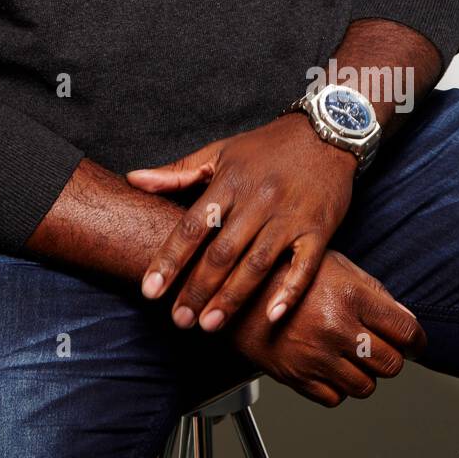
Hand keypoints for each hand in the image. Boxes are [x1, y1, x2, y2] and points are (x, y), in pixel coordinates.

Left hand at [126, 114, 356, 330]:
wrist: (324, 133)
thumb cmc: (266, 147)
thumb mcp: (219, 152)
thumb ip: (177, 172)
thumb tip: (133, 179)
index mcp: (229, 182)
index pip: (192, 226)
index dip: (169, 259)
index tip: (150, 289)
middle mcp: (258, 200)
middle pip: (222, 252)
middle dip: (197, 288)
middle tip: (179, 320)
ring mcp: (289, 217)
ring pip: (257, 263)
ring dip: (232, 297)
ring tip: (209, 324)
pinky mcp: (318, 230)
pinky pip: (304, 266)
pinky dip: (289, 291)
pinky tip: (271, 315)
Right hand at [222, 247, 426, 405]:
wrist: (235, 288)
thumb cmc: (285, 270)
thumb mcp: (334, 265)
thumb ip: (373, 292)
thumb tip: (406, 320)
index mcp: (351, 297)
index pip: (407, 333)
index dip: (416, 342)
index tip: (413, 345)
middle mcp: (337, 328)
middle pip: (391, 364)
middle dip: (389, 357)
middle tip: (377, 348)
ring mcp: (317, 355)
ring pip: (366, 386)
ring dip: (363, 374)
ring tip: (348, 356)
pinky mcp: (297, 376)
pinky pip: (335, 398)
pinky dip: (336, 387)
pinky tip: (326, 365)